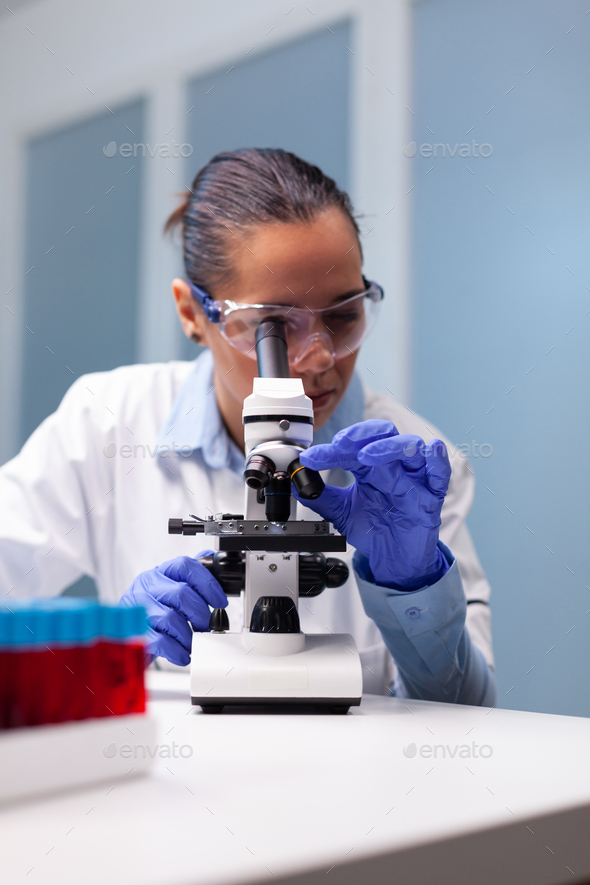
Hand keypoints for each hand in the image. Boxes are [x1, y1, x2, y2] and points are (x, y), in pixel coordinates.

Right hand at [120, 553, 226, 665]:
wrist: (127, 630)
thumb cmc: (154, 607)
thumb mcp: (171, 586)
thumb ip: (192, 574)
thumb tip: (214, 560)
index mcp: (160, 572)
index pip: (185, 566)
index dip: (207, 583)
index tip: (220, 601)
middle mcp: (147, 586)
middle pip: (181, 594)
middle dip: (200, 614)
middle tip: (207, 626)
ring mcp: (139, 608)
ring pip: (170, 618)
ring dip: (188, 635)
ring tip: (193, 642)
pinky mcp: (136, 632)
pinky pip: (160, 641)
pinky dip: (177, 651)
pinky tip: (183, 653)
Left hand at [298, 420, 450, 589]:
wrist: (394, 560)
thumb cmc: (375, 530)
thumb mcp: (341, 513)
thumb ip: (320, 496)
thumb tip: (296, 482)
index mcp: (372, 466)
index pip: (354, 447)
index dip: (331, 450)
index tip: (310, 458)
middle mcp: (394, 466)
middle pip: (384, 435)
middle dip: (362, 435)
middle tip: (340, 445)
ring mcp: (414, 479)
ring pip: (411, 448)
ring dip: (389, 447)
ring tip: (367, 456)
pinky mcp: (432, 497)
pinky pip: (441, 474)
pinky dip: (438, 461)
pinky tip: (432, 451)